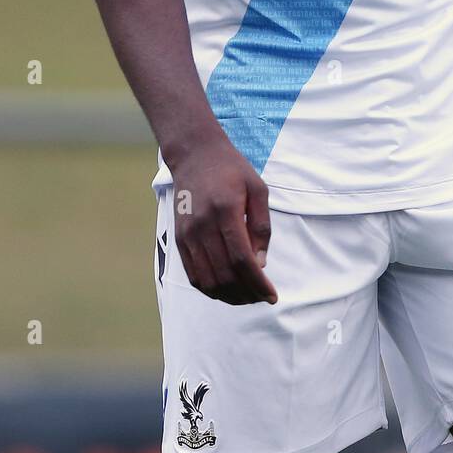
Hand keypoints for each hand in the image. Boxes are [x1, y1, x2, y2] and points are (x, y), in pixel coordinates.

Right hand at [168, 136, 276, 305]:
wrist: (195, 155)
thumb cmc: (231, 170)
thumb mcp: (257, 189)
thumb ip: (261, 226)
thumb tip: (261, 263)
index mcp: (226, 210)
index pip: (242, 260)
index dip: (258, 284)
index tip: (272, 296)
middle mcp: (203, 225)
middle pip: (224, 275)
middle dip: (246, 294)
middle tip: (262, 297)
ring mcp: (188, 234)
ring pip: (207, 280)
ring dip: (229, 296)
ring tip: (247, 297)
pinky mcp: (180, 239)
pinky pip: (193, 274)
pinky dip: (210, 289)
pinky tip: (226, 290)